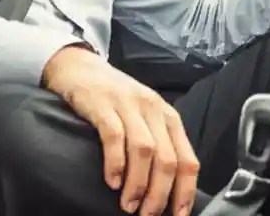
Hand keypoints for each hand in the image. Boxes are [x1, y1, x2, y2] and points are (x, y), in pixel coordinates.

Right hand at [42, 44, 199, 215]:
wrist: (81, 67)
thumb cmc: (114, 99)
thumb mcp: (144, 118)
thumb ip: (158, 145)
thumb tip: (167, 191)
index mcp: (169, 118)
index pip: (188, 160)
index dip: (185, 192)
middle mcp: (153, 110)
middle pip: (167, 160)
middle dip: (160, 195)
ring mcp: (128, 105)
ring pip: (144, 150)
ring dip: (138, 184)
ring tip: (128, 205)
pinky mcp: (103, 103)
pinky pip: (114, 136)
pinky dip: (115, 163)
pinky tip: (112, 181)